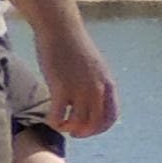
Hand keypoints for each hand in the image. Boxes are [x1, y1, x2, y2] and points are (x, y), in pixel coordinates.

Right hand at [32, 24, 119, 140]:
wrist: (61, 29)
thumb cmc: (74, 46)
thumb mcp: (95, 67)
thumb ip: (96, 84)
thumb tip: (92, 99)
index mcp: (108, 84)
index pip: (111, 117)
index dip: (100, 128)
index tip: (89, 129)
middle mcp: (97, 90)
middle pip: (96, 124)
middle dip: (85, 132)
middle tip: (73, 132)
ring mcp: (79, 89)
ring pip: (78, 123)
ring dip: (69, 128)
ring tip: (61, 124)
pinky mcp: (60, 88)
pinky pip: (58, 116)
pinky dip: (54, 122)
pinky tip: (50, 119)